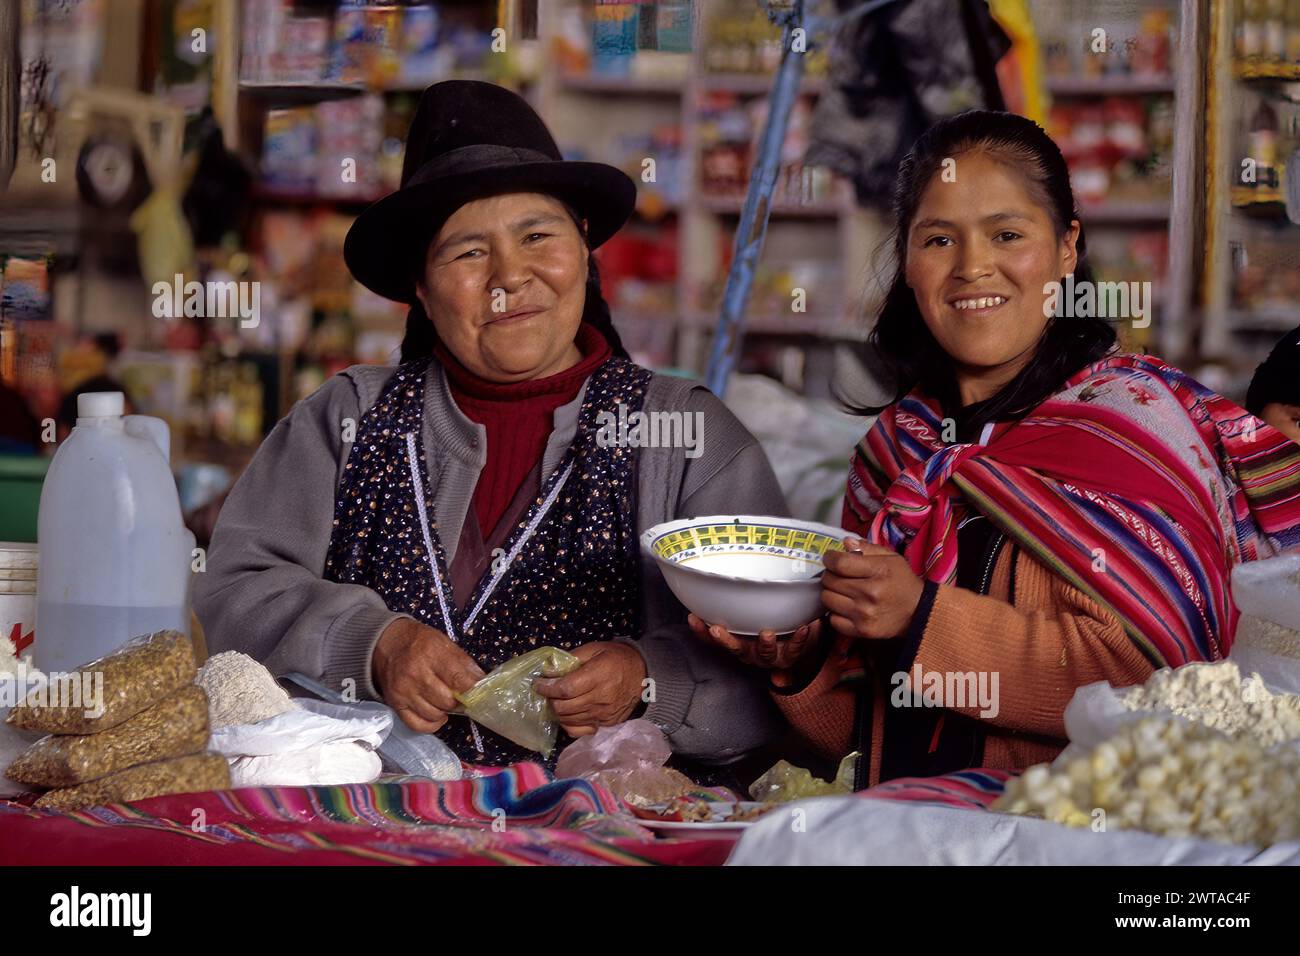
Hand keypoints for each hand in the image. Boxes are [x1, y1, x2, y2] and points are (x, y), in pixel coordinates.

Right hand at [372, 618, 485, 732]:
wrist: (387, 644)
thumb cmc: (420, 643)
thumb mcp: (444, 643)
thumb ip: (464, 663)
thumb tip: (482, 683)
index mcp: (431, 653)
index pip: (459, 679)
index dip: (473, 690)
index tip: (480, 694)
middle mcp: (415, 673)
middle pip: (447, 700)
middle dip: (458, 701)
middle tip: (460, 696)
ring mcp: (404, 691)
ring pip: (434, 714)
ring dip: (444, 711)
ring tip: (445, 701)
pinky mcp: (396, 704)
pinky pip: (417, 725)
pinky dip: (431, 724)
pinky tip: (437, 715)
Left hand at [534, 641, 646, 736]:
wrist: (645, 676)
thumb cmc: (617, 658)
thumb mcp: (595, 648)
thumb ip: (572, 658)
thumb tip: (549, 669)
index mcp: (599, 676)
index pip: (566, 689)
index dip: (548, 688)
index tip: (538, 683)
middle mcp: (601, 698)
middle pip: (564, 707)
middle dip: (549, 699)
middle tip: (546, 691)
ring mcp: (604, 715)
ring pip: (569, 720)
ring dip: (557, 711)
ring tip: (556, 700)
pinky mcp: (606, 725)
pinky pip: (579, 731)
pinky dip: (568, 724)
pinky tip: (567, 714)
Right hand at [686, 614, 821, 670]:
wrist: (794, 646)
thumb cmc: (765, 626)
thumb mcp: (746, 619)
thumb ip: (734, 603)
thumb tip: (715, 578)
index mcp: (737, 642)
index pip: (712, 639)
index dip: (700, 631)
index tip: (693, 618)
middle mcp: (750, 652)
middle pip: (734, 648)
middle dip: (724, 639)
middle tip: (717, 629)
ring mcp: (769, 656)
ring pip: (764, 653)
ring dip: (764, 644)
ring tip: (766, 633)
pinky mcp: (790, 655)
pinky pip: (795, 648)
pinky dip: (799, 639)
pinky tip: (804, 627)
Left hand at [820, 536, 924, 639]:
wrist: (918, 612)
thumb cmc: (902, 582)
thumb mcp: (892, 558)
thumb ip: (867, 548)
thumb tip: (846, 543)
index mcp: (879, 571)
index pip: (839, 563)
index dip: (830, 558)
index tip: (831, 558)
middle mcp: (871, 593)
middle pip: (830, 581)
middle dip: (830, 574)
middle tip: (838, 574)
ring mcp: (865, 614)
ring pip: (827, 599)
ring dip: (831, 592)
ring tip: (842, 590)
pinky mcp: (862, 631)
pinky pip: (833, 620)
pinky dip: (836, 612)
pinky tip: (846, 607)